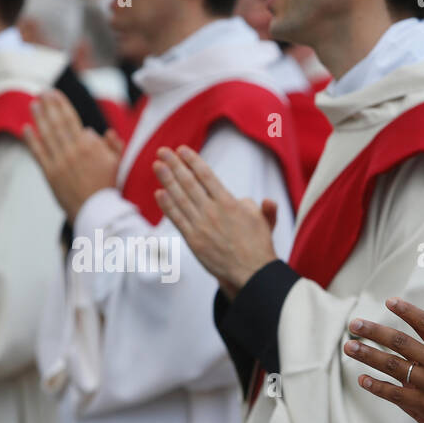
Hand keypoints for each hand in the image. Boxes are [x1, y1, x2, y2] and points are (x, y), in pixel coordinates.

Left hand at [23, 89, 122, 218]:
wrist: (96, 211)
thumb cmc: (109, 187)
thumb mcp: (118, 163)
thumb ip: (113, 144)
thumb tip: (100, 131)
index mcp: (89, 145)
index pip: (71, 119)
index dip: (61, 104)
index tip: (54, 93)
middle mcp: (73, 150)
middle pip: (57, 122)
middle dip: (49, 105)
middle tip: (42, 92)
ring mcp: (60, 162)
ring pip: (46, 134)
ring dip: (39, 117)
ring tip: (34, 104)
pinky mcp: (50, 174)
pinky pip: (38, 153)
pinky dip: (31, 140)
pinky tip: (26, 128)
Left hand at [153, 145, 276, 297]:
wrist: (250, 272)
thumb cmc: (258, 247)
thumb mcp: (266, 222)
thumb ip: (264, 208)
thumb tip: (265, 201)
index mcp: (229, 202)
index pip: (206, 176)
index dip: (193, 161)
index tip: (182, 149)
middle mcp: (212, 211)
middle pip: (189, 183)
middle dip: (174, 165)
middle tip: (163, 151)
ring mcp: (201, 225)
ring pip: (180, 198)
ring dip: (166, 180)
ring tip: (156, 165)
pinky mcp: (193, 240)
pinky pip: (177, 219)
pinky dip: (167, 205)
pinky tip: (159, 192)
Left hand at [342, 297, 423, 422]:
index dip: (405, 310)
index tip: (389, 302)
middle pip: (398, 340)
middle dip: (373, 330)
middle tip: (355, 324)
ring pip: (390, 363)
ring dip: (366, 354)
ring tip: (349, 346)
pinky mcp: (422, 404)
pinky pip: (392, 392)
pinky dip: (375, 386)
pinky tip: (362, 380)